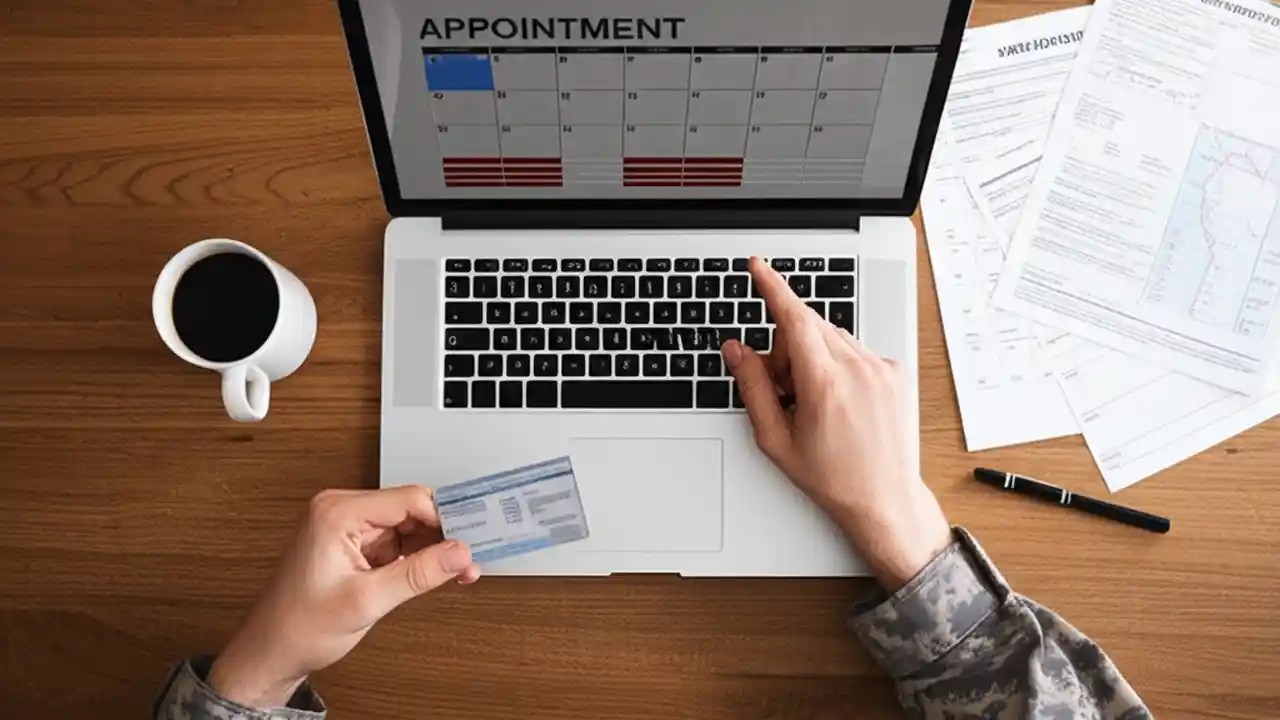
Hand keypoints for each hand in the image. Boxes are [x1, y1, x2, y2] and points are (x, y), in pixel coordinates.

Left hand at [208, 486, 481, 707]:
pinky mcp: (353, 544)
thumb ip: (418, 574)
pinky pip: (396, 541)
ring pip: (408, 526)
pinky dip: (417, 558)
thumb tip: (460, 553)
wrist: (270, 652)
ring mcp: (347, 527)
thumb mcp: (367, 601)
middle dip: (443, 536)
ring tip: (457, 573)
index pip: (410, 499)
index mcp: (338, 513)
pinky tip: (434, 575)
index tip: (472, 540)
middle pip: (411, 510)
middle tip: (469, 560)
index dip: (445, 519)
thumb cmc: (299, 627)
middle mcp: (342, 511)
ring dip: (432, 549)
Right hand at [722, 257, 949, 588]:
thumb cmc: (831, 477)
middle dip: (787, 348)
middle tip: (785, 390)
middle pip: (807, 327)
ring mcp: (881, 369)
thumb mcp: (776, 438)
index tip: (757, 266)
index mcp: (825, 385)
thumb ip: (752, 386)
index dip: (771, 287)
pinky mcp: (895, 371)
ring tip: (816, 401)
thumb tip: (736, 350)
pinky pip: (855, 349)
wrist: (883, 499)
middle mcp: (858, 369)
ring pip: (831, 337)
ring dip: (814, 356)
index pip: (793, 318)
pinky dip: (839, 364)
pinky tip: (840, 400)